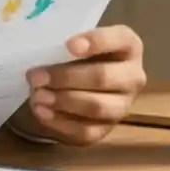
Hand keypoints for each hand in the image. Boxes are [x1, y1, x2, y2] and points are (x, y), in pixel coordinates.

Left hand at [19, 25, 146, 145]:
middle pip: (103, 77)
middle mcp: (133, 76)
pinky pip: (87, 131)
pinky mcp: (107, 129)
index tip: (69, 45)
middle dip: (66, 77)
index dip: (96, 41)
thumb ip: (66, 42)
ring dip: (64, 101)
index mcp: (129, 45)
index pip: (120, 39)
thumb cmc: (77, 54)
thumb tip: (43, 53)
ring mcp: (123, 106)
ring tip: (38, 95)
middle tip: (36, 76)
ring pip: (97, 107)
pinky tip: (42, 112)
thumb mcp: (76, 41)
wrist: (78, 84)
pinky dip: (61, 123)